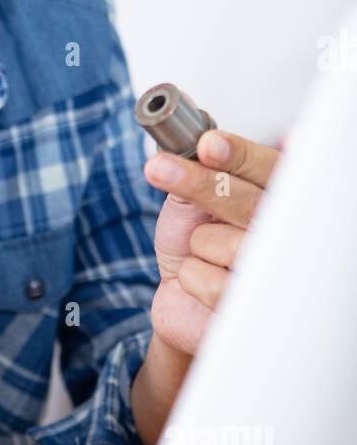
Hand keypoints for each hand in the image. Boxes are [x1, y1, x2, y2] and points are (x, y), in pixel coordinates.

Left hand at [143, 130, 279, 356]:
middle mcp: (285, 231)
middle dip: (201, 184)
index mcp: (275, 195)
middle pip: (248, 203)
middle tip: (158, 168)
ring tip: (201, 252)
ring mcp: (276, 271)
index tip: (208, 145)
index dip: (239, 156)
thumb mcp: (190, 201)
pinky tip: (200, 284)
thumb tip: (200, 139)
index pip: (269, 169)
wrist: (182, 296)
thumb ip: (200, 171)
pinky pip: (214, 284)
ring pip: (229, 245)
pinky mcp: (256, 305)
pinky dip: (192, 279)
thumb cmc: (193, 243)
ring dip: (198, 245)